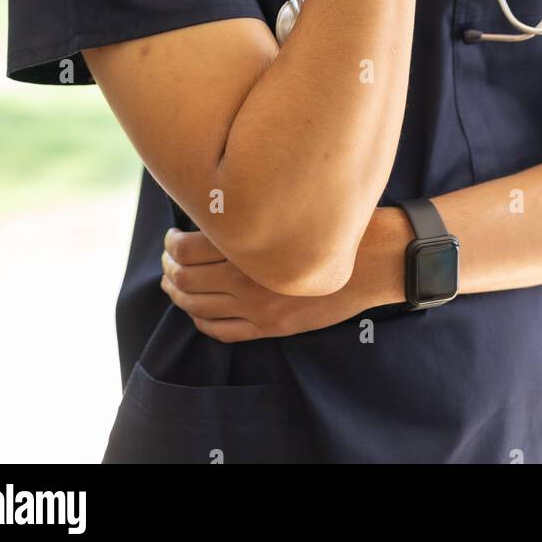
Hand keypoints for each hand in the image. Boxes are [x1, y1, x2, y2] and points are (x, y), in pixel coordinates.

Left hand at [159, 227, 367, 341]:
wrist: (374, 259)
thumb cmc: (333, 224)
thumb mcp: (289, 209)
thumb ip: (252, 214)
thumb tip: (215, 210)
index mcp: (251, 245)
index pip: (189, 249)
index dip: (172, 244)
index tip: (172, 236)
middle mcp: (249, 280)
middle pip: (187, 279)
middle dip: (169, 267)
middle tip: (167, 257)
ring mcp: (259, 309)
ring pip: (198, 307)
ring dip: (178, 293)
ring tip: (173, 281)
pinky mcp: (271, 328)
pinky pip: (222, 332)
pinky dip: (201, 320)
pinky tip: (197, 310)